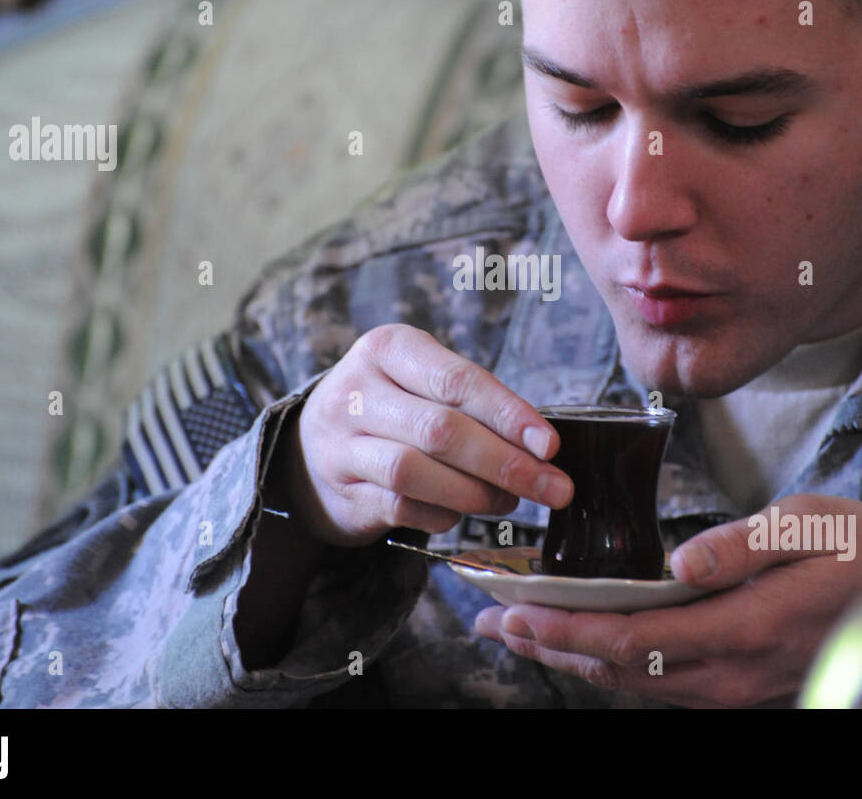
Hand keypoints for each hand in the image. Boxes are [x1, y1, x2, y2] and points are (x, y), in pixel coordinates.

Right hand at [284, 323, 572, 546]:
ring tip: (508, 501)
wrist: (309, 449)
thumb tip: (541, 449)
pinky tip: (462, 512)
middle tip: (552, 488)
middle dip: (506, 463)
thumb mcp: (421, 382)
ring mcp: (342, 443)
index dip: (509, 415)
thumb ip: (473, 405)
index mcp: (388, 348)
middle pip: (441, 429)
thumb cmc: (391, 408)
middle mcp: (357, 390)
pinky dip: (442, 513)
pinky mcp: (342, 489)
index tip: (551, 445)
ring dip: (475, 493)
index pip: (457, 380)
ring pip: (416, 471)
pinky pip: (401, 507)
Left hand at [474, 494, 861, 706]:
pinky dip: (611, 664)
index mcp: (744, 628)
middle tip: (494, 623)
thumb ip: (742, 545)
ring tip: (522, 635)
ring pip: (636, 681)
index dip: (569, 627)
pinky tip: (585, 646)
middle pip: (621, 667)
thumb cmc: (861, 550)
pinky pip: (661, 682)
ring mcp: (735, 685)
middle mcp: (732, 671)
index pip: (634, 638)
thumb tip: (681, 561)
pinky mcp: (738, 682)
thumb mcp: (809, 527)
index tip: (518, 611)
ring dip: (572, 657)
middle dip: (551, 646)